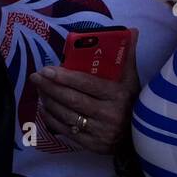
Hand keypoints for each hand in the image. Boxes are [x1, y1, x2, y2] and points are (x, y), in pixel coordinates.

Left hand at [29, 30, 140, 154]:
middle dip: (49, 87)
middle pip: (71, 99)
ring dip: (48, 101)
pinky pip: (68, 131)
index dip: (63, 77)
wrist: (141, 134)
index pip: (85, 84)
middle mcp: (110, 115)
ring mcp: (101, 132)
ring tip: (39, 90)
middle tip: (35, 76)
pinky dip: (52, 119)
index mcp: (117, 95)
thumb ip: (127, 55)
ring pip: (66, 115)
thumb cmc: (131, 101)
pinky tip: (45, 108)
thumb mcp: (131, 79)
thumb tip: (132, 31)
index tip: (46, 69)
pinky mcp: (94, 145)